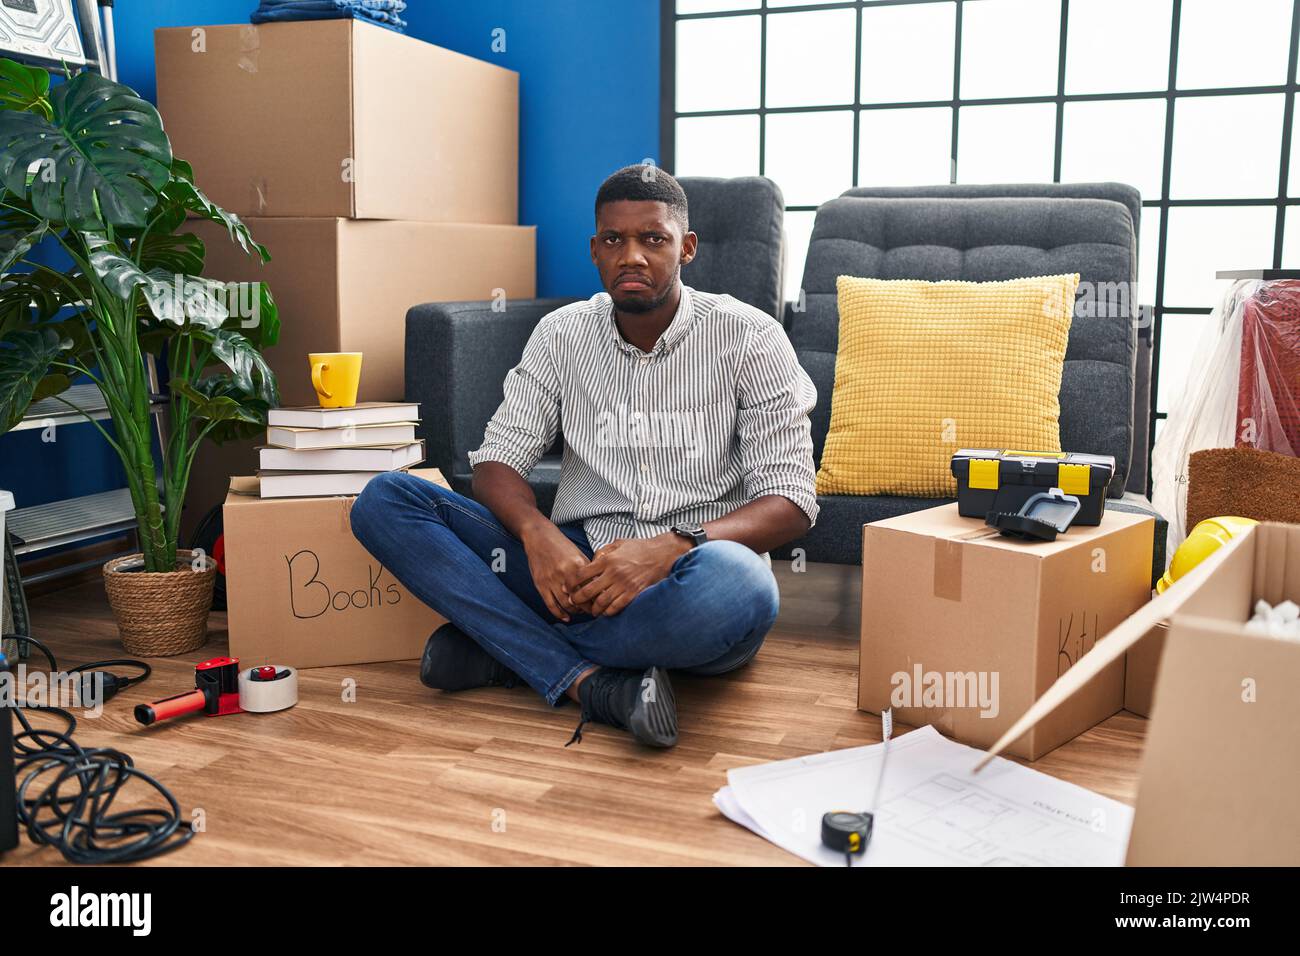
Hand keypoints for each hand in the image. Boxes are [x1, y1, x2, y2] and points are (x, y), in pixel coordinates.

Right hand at [520, 521, 590, 621]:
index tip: (600, 604)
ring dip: (574, 611)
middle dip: (587, 608)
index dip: (597, 599)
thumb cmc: (562, 546)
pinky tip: (566, 617)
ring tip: (579, 611)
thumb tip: (600, 587)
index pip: (591, 589)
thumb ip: (588, 571)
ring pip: (566, 604)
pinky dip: (559, 614)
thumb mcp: (579, 555)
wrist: (540, 537)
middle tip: (592, 611)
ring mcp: (551, 580)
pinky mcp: (541, 584)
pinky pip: (551, 604)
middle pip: (579, 599)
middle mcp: (564, 574)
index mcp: (577, 565)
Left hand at [565, 534, 690, 616]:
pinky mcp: (634, 593)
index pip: (581, 574)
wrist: (662, 554)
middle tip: (574, 602)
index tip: (567, 588)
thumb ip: (602, 552)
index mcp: (607, 560)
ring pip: (601, 602)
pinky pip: (616, 607)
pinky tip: (606, 612)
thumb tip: (591, 563)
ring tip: (591, 610)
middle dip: (577, 599)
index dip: (570, 583)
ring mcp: (624, 584)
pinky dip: (608, 612)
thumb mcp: (618, 543)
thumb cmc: (639, 548)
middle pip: (588, 591)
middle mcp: (613, 573)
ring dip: (593, 609)